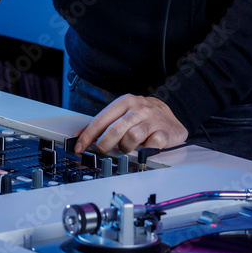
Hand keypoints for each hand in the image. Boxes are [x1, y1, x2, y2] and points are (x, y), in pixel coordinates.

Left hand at [73, 95, 188, 155]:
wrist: (172, 117)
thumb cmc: (143, 116)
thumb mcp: (123, 114)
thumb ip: (103, 124)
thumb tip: (79, 136)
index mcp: (125, 102)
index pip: (101, 119)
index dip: (87, 136)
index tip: (79, 147)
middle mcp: (139, 108)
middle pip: (115, 129)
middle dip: (104, 144)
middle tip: (103, 150)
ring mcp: (152, 119)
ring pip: (132, 137)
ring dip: (126, 147)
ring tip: (127, 147)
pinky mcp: (165, 132)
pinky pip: (151, 145)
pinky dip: (145, 150)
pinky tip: (145, 148)